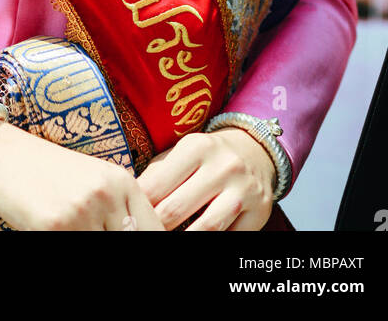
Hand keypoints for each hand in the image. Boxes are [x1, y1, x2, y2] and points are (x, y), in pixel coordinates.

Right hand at [0, 119, 166, 231]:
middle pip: (132, 240)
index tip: (131, 238)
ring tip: (75, 228)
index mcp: (123, 182)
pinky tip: (56, 230)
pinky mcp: (57, 225)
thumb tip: (137, 232)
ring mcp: (83, 210)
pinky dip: (67, 243)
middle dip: (121, 243)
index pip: (156, 231)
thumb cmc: (52, 173)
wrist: (6, 156)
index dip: (148, 241)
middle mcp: (108, 194)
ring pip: (104, 247)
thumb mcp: (95, 183)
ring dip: (89, 241)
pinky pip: (74, 247)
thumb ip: (121, 210)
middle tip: (93, 231)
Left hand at [136, 127, 275, 230]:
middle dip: (156, 225)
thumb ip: (157, 173)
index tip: (128, 215)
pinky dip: (209, 240)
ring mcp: (243, 190)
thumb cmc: (207, 156)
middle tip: (142, 231)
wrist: (255, 151)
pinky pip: (229, 236)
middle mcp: (222, 166)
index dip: (139, 205)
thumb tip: (129, 194)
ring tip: (167, 238)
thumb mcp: (183, 153)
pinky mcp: (259, 212)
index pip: (157, 185)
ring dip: (183, 238)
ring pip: (205, 228)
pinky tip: (195, 237)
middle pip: (176, 209)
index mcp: (196, 147)